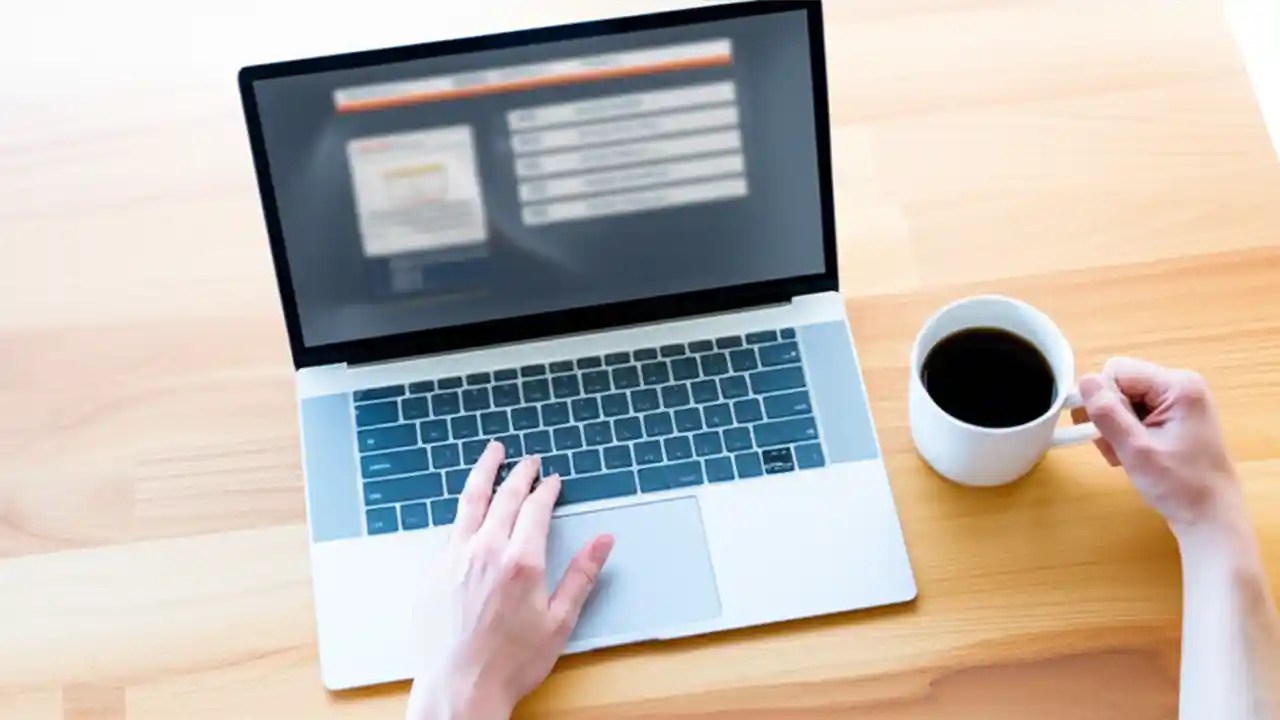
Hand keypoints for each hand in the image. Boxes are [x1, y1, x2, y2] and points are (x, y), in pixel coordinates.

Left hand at [406, 443, 613, 719]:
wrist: (459, 688)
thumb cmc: (512, 662)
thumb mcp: (559, 621)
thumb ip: (582, 575)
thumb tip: (604, 541)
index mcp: (521, 561)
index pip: (536, 508)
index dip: (546, 490)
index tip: (553, 480)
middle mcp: (486, 551)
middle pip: (503, 496)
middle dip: (518, 473)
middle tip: (528, 460)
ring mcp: (455, 558)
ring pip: (470, 502)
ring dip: (484, 473)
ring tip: (492, 454)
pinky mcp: (434, 571)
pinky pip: (452, 529)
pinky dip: (465, 511)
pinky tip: (469, 509)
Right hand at [1077, 357, 1240, 535]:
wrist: (1209, 516)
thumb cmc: (1178, 485)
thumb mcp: (1136, 450)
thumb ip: (1108, 413)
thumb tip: (1084, 381)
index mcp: (1178, 386)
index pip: (1118, 371)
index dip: (1103, 398)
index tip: (1107, 432)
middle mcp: (1181, 385)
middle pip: (1121, 383)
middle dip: (1109, 414)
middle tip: (1114, 447)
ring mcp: (1179, 400)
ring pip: (1124, 398)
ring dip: (1115, 426)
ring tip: (1124, 455)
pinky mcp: (1175, 416)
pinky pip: (1136, 411)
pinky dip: (1126, 432)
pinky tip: (1133, 454)